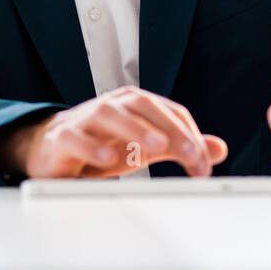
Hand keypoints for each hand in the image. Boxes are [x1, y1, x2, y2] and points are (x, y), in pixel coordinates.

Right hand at [1, 86, 228, 178]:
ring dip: (133, 129)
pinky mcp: (61, 137)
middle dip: (169, 128)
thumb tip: (218, 149)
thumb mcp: (146, 148)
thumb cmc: (102, 145)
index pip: (169, 111)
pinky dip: (91, 145)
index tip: (203, 164)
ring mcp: (85, 118)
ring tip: (154, 149)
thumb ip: (180, 146)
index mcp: (136, 105)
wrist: (52, 150)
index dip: (189, 135)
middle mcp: (113, 105)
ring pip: (109, 114)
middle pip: (143, 106)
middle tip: (190, 155)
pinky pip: (75, 137)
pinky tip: (107, 159)